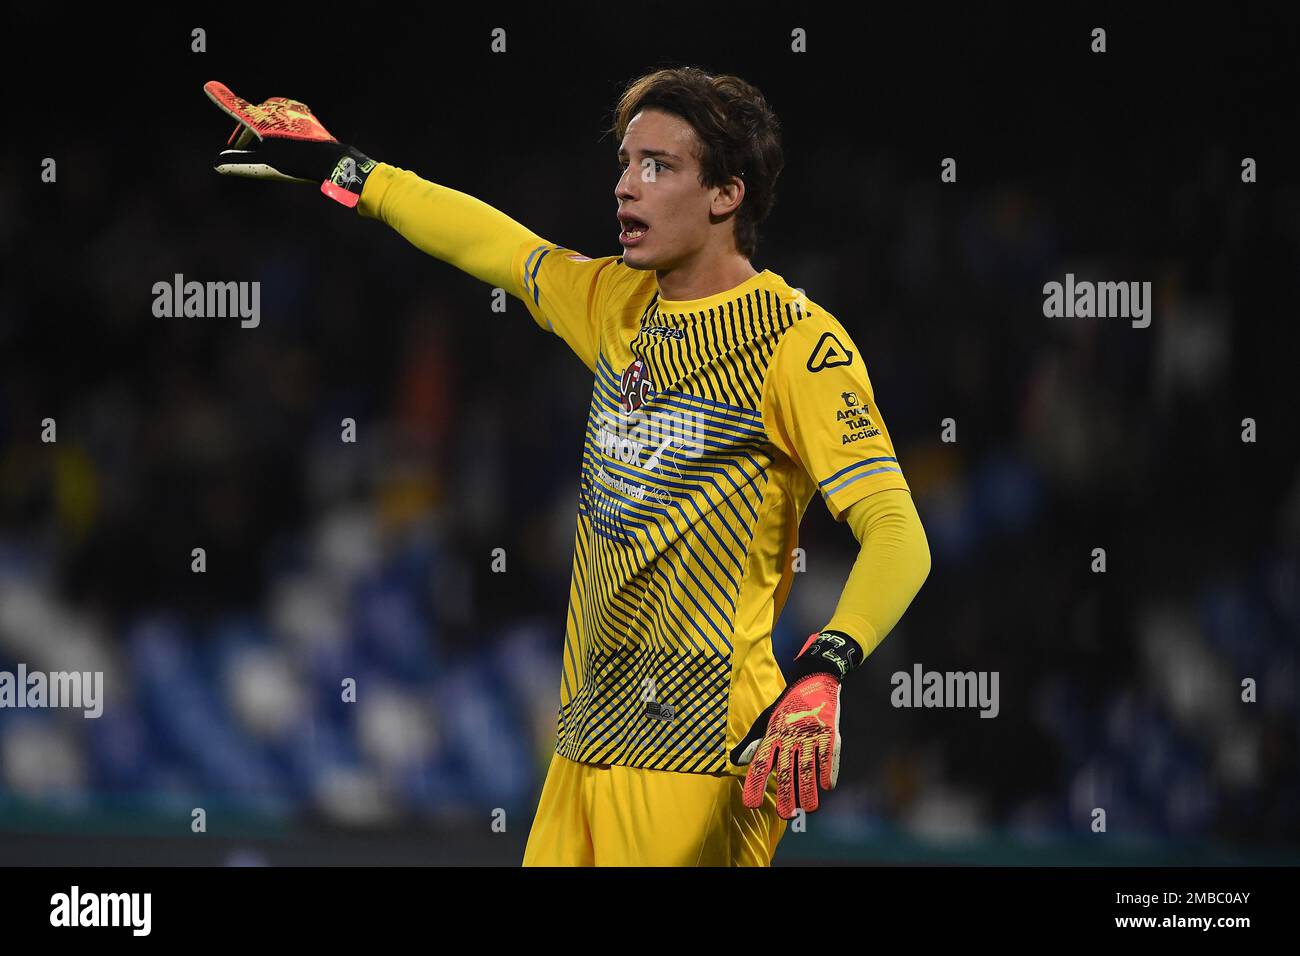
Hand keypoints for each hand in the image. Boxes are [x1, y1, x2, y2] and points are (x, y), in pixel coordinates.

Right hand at [204, 81, 375, 206]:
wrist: (331, 161)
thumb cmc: (296, 163)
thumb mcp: (264, 165)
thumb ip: (239, 163)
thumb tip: (218, 164)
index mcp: (262, 119)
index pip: (237, 108)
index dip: (222, 99)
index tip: (209, 86)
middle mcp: (276, 109)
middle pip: (252, 116)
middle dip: (244, 131)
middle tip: (238, 147)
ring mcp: (291, 110)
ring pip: (268, 115)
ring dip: (260, 128)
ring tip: (260, 144)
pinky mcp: (304, 114)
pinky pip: (283, 115)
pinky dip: (276, 125)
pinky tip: (281, 135)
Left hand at [730, 630, 859, 817]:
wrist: (814, 680)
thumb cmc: (787, 706)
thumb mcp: (766, 721)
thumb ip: (753, 743)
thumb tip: (735, 761)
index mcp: (772, 733)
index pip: (761, 762)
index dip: (755, 783)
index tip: (751, 804)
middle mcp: (790, 735)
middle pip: (786, 769)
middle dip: (786, 794)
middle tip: (785, 815)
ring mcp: (811, 734)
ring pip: (808, 766)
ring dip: (808, 789)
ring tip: (809, 809)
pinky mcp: (829, 732)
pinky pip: (829, 755)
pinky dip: (829, 771)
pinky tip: (827, 787)